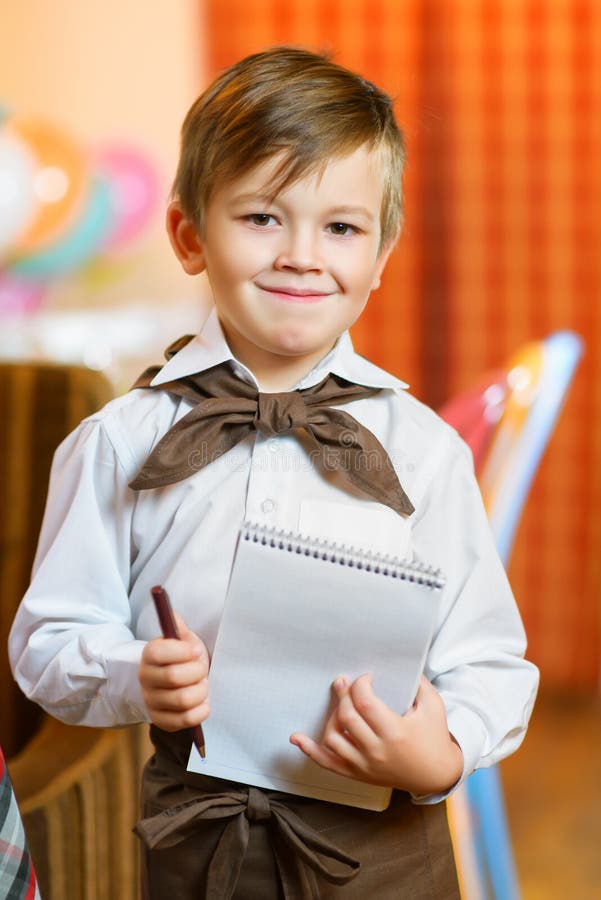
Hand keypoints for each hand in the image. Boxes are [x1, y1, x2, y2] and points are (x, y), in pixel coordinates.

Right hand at [139, 611, 209, 731]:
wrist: (179, 682)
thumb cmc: (184, 658)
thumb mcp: (183, 640)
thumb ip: (179, 628)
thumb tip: (173, 614)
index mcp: (150, 654)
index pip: (159, 653)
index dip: (183, 652)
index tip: (196, 650)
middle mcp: (145, 678)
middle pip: (174, 677)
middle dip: (197, 672)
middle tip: (202, 669)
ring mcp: (151, 700)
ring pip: (182, 700)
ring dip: (201, 692)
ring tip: (202, 685)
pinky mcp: (161, 720)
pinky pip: (185, 720)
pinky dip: (201, 711)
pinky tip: (204, 703)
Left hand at [290, 674, 463, 796]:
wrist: (436, 774)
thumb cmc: (434, 736)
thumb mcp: (433, 705)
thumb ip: (418, 682)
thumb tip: (401, 660)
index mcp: (395, 732)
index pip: (365, 702)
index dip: (360, 684)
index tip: (366, 678)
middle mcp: (376, 751)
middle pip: (346, 716)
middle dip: (343, 694)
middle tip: (346, 683)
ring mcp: (364, 765)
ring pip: (333, 737)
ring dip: (332, 716)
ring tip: (341, 705)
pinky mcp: (358, 774)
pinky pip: (327, 763)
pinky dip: (310, 750)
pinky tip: (297, 738)